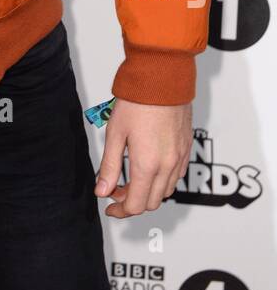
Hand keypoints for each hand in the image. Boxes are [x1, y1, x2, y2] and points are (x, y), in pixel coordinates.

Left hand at [94, 98, 191, 217]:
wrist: (163, 79)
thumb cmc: (138, 101)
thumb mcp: (115, 133)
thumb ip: (109, 166)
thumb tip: (102, 190)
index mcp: (147, 165)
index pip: (135, 205)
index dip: (120, 210)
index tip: (110, 207)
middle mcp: (167, 166)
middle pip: (151, 202)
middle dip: (132, 203)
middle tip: (115, 190)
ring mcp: (180, 158)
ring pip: (165, 191)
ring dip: (147, 192)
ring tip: (130, 179)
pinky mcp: (187, 149)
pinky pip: (177, 176)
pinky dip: (162, 181)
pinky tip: (149, 169)